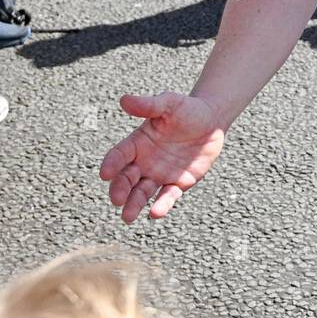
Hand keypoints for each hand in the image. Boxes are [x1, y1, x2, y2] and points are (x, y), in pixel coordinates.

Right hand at [100, 92, 226, 222]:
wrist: (211, 120)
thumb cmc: (187, 108)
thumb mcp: (168, 103)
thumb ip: (148, 105)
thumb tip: (124, 100)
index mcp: (138, 142)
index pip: (119, 155)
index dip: (111, 164)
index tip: (104, 174)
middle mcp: (144, 161)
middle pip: (127, 178)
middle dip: (120, 189)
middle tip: (117, 200)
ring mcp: (160, 174)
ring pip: (142, 192)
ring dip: (134, 204)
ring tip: (128, 217)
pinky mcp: (178, 184)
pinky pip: (167, 196)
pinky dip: (162, 205)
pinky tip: (155, 213)